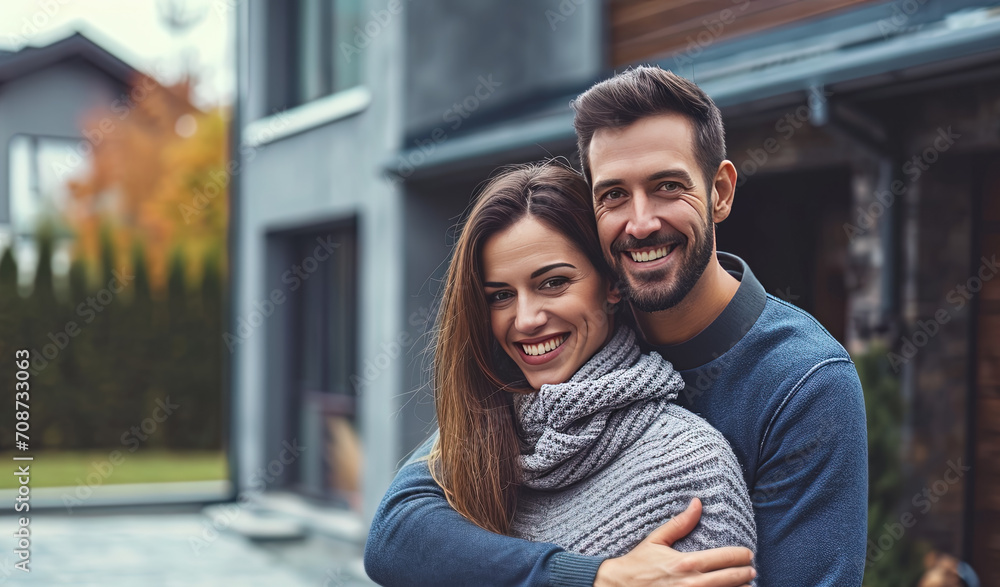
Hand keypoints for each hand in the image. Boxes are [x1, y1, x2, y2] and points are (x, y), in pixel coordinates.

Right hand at [593, 498, 755, 586]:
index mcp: (687, 563)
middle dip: (746, 573)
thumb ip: (680, 523)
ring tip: (748, 586)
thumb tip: (697, 503)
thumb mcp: (657, 540)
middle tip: (751, 570)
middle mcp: (693, 583)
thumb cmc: (638, 564)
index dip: (742, 555)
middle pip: (733, 578)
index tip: (747, 554)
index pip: (726, 558)